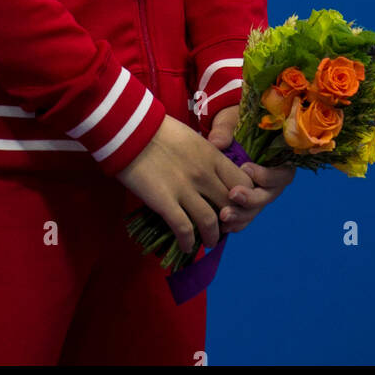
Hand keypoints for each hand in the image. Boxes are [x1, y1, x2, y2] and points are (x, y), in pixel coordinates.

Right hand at [114, 113, 254, 254]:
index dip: (245, 199)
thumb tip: (213, 173)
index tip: (236, 205)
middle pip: (231, 205)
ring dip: (213, 236)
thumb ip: (206, 156)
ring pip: (210, 222)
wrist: (129, 129)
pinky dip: (188, 241)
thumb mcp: (192, 138)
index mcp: (212, 156)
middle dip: (232, 221)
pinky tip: (186, 246)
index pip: (243, 183)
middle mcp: (204, 174)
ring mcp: (184, 188)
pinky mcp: (164, 201)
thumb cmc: (158, 129)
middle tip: (224, 226)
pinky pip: (184, 228)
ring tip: (209, 241)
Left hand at [206, 105, 294, 232]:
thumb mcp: (229, 120)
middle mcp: (271, 181)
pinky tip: (222, 226)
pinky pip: (244, 217)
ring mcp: (258, 194)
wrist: (223, 132)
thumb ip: (224, 129)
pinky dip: (235, 223)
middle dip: (251, 199)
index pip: (282, 174)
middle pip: (268, 197)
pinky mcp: (245, 202)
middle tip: (232, 195)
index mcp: (278, 160)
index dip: (267, 175)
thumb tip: (216, 142)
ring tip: (223, 216)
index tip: (246, 168)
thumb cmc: (232, 122)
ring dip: (241, 215)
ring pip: (255, 211)